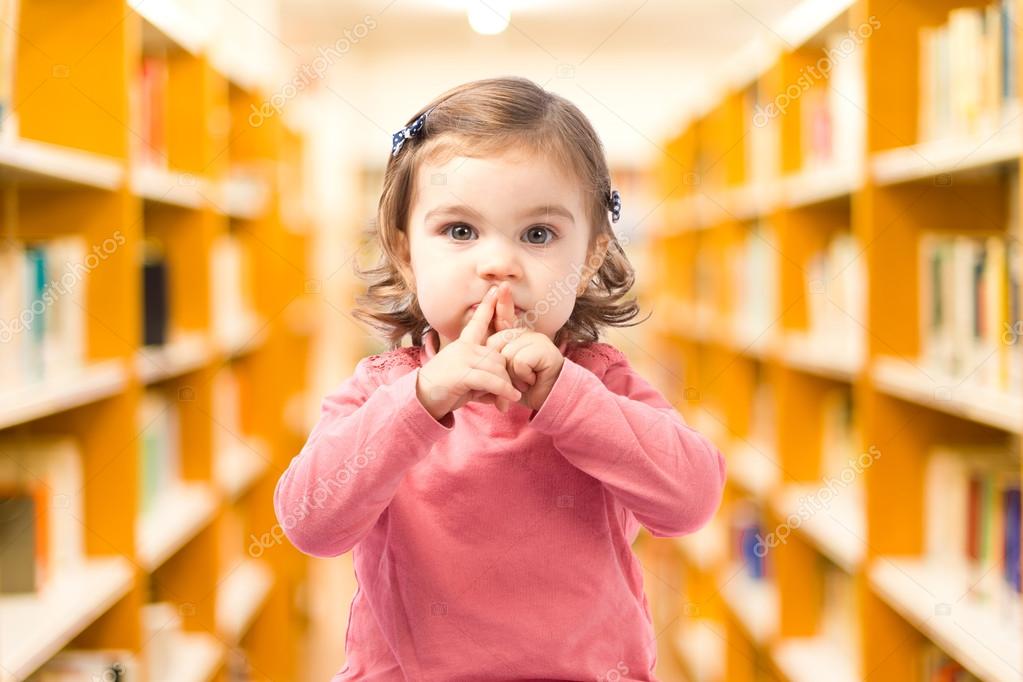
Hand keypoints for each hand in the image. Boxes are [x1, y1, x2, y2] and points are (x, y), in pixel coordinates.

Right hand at [415, 285, 521, 420]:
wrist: (421, 400)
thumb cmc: (445, 390)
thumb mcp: (468, 381)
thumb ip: (487, 379)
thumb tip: (508, 390)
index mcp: (463, 344)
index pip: (477, 322)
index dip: (488, 306)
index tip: (495, 289)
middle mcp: (464, 347)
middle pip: (499, 355)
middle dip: (507, 376)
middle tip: (512, 393)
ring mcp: (463, 358)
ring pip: (498, 367)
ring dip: (506, 387)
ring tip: (507, 402)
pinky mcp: (463, 373)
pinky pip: (492, 380)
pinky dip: (503, 391)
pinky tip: (508, 400)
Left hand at [486, 284, 564, 411]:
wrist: (546, 400)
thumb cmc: (523, 386)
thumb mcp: (504, 369)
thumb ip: (494, 355)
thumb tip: (479, 343)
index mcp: (516, 335)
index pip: (504, 318)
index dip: (502, 302)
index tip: (501, 286)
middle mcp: (527, 333)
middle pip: (496, 343)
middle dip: (500, 367)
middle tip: (516, 377)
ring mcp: (537, 339)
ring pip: (507, 354)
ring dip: (512, 375)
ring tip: (525, 379)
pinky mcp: (544, 349)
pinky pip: (519, 361)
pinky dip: (522, 376)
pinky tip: (533, 379)